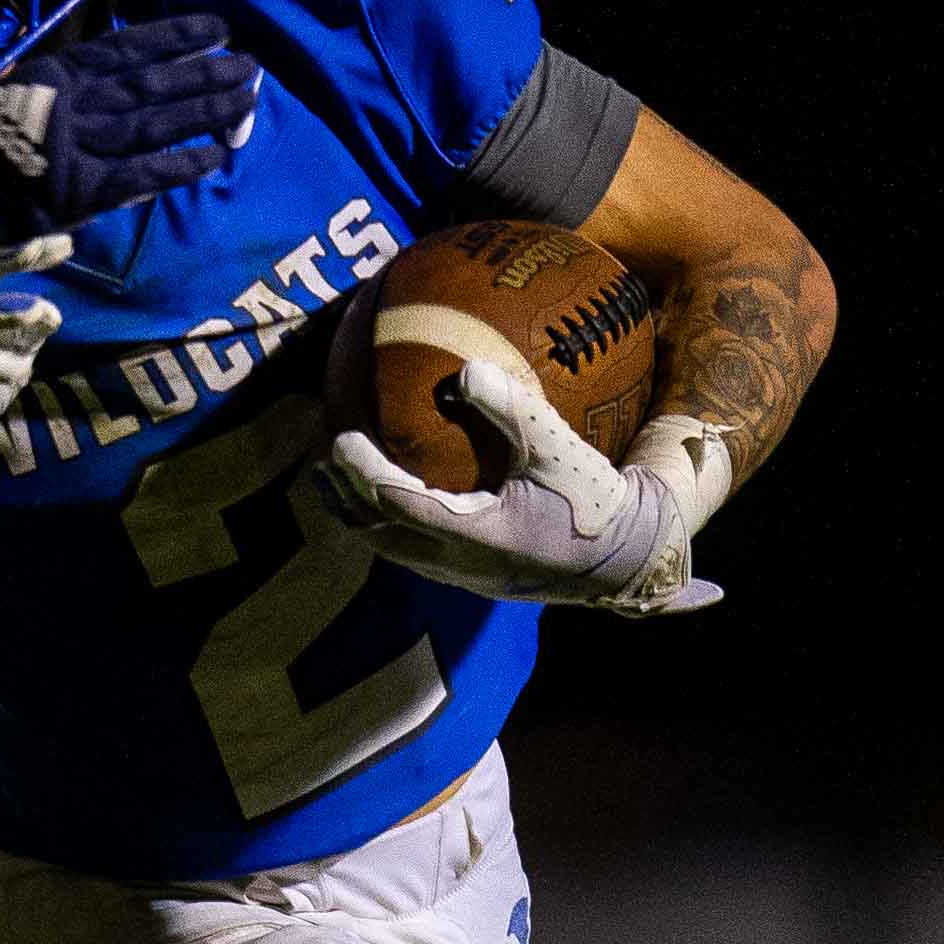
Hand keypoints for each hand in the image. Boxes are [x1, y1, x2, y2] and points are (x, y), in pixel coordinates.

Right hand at [0, 15, 257, 301]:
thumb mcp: (14, 94)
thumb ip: (60, 86)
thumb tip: (113, 70)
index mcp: (54, 76)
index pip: (126, 48)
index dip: (175, 38)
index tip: (216, 29)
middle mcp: (70, 105)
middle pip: (151, 84)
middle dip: (204, 74)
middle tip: (250, 66)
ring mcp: (76, 149)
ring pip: (154, 123)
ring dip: (204, 110)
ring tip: (247, 99)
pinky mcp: (80, 192)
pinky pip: (141, 175)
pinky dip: (180, 164)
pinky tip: (216, 154)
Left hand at [317, 362, 722, 613]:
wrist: (623, 561)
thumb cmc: (593, 501)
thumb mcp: (559, 449)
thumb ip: (513, 408)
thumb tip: (467, 367)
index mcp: (476, 535)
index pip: (400, 504)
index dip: (364, 473)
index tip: (338, 438)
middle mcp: (456, 564)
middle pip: (377, 531)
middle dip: (343, 493)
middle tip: (320, 451)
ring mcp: (457, 575)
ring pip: (388, 545)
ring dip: (355, 509)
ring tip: (330, 473)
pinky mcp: (464, 576)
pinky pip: (408, 546)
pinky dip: (384, 516)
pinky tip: (382, 486)